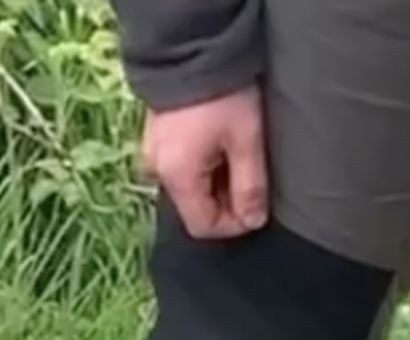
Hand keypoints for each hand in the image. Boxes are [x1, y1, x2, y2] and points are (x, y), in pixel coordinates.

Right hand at [140, 86, 268, 238]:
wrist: (191, 42)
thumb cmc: (221, 93)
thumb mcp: (245, 140)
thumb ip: (250, 188)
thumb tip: (253, 222)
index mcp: (177, 177)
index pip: (204, 226)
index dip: (233, 225)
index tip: (256, 207)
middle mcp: (157, 171)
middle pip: (196, 207)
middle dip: (227, 201)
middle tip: (251, 175)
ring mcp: (153, 153)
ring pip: (191, 187)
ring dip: (217, 181)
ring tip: (238, 153)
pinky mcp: (156, 137)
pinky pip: (182, 166)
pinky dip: (205, 164)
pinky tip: (221, 142)